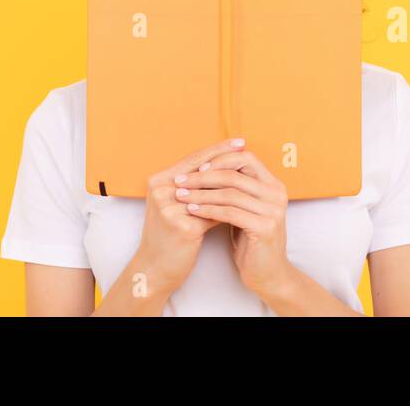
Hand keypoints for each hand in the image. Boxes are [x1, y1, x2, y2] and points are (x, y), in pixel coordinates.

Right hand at [137, 138, 247, 291]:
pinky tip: (244, 205)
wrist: (155, 267)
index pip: (193, 159)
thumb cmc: (169, 233)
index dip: (217, 149)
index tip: (239, 141)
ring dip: (232, 184)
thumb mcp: (175, 203)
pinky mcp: (183, 228)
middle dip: (227, 159)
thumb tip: (224, 165)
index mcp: (158, 181)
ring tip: (253, 177)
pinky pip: (214, 214)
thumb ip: (194, 185)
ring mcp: (170, 209)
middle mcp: (161, 191)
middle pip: (202, 169)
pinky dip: (229, 209)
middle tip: (249, 150)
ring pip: (211, 192)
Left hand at [172, 147, 293, 297]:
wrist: (268, 273)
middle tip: (180, 181)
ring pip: (230, 193)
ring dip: (201, 193)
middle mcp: (277, 194)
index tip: (196, 167)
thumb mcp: (245, 209)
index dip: (220, 159)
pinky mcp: (265, 227)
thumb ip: (235, 189)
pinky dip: (208, 210)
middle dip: (203, 176)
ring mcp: (273, 211)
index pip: (247, 158)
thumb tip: (206, 166)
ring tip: (181, 196)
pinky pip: (230, 213)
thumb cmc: (251, 240)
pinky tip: (192, 211)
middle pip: (235, 174)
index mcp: (273, 185)